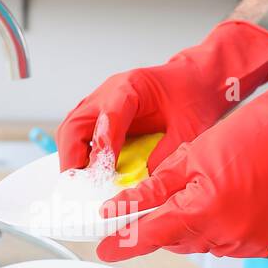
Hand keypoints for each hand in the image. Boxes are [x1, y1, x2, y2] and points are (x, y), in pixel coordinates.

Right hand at [55, 20, 267, 172]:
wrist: (196, 80)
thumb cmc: (193, 97)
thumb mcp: (188, 129)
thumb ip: (166, 154)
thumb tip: (143, 184)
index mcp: (132, 87)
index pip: (108, 116)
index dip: (103, 146)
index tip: (103, 172)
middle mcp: (109, 91)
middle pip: (75, 124)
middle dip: (73, 157)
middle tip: (80, 186)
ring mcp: (101, 102)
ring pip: (71, 130)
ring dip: (72, 158)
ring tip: (82, 184)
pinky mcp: (101, 114)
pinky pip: (81, 135)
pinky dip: (80, 155)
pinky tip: (90, 174)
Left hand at [96, 41, 267, 261]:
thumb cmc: (259, 131)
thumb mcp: (193, 155)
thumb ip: (154, 188)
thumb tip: (122, 208)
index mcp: (204, 211)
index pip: (151, 235)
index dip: (124, 243)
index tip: (104, 249)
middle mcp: (228, 234)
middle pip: (177, 239)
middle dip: (162, 223)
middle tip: (156, 201)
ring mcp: (252, 241)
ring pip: (204, 240)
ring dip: (194, 222)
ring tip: (207, 186)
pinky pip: (233, 240)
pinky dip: (222, 224)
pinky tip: (231, 196)